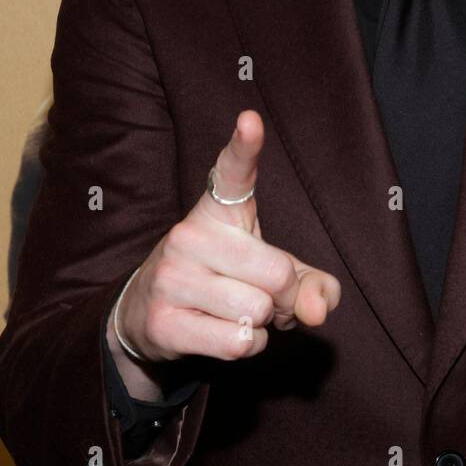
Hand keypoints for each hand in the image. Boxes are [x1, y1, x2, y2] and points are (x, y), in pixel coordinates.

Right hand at [108, 110, 340, 383]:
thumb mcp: (272, 273)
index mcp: (218, 209)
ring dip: (263, 324)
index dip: (244, 146)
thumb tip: (317, 310)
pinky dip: (247, 345)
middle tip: (262, 297)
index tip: (250, 119)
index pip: (232, 171)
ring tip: (236, 313)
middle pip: (277, 274)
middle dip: (284, 298)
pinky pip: (239, 342)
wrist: (149, 316)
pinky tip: (223, 332)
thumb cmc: (226, 282)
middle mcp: (190, 234)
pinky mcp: (163, 322)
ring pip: (258, 312)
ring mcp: (171, 277)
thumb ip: (312, 284)